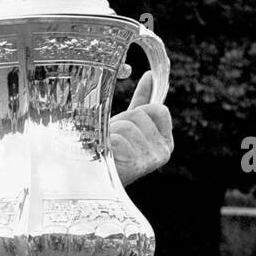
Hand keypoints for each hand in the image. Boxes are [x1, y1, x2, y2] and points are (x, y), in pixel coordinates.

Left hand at [110, 71, 172, 185]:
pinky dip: (104, 144)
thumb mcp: (128, 125)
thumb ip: (141, 103)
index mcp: (165, 144)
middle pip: (139, 114)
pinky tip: (103, 159)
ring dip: (110, 133)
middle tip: (113, 142)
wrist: (90, 179)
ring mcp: (149, 161)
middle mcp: (162, 154)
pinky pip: (115, 138)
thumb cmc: (109, 151)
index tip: (129, 127)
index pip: (158, 109)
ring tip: (106, 150)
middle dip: (120, 122)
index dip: (138, 112)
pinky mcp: (133, 166)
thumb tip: (149, 76)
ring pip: (126, 125)